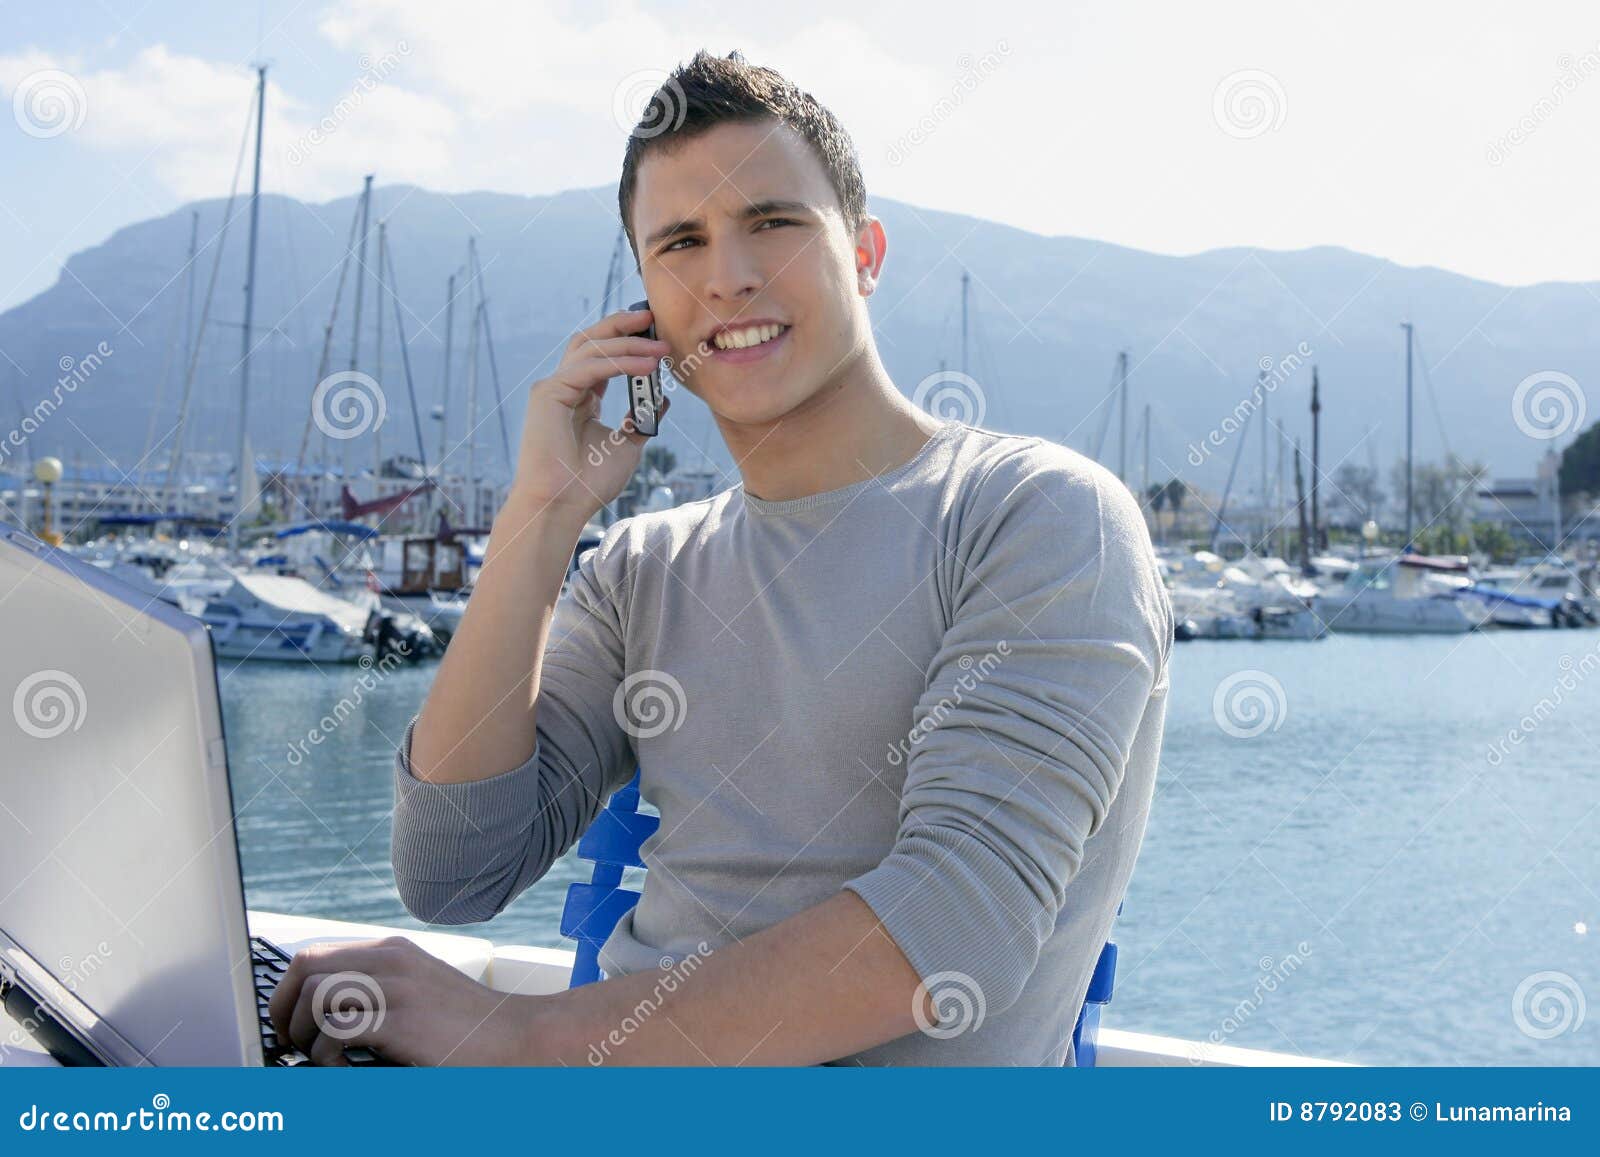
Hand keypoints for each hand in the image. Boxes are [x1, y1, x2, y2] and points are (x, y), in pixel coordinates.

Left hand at [266, 935, 535, 1065]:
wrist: (519, 1036)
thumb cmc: (469, 1025)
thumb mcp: (421, 992)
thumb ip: (379, 991)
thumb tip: (324, 1014)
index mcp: (393, 952)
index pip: (315, 952)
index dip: (288, 990)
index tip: (287, 1023)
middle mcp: (392, 961)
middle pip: (306, 965)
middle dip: (284, 1008)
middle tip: (291, 1043)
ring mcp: (398, 988)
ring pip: (316, 993)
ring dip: (304, 1032)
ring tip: (320, 1058)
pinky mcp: (404, 1022)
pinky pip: (339, 1030)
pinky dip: (328, 1056)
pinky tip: (344, 1070)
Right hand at [508, 306, 672, 521]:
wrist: (562, 506)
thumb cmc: (588, 482)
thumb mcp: (626, 445)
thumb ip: (640, 420)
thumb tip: (662, 400)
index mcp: (579, 396)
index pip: (602, 355)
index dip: (627, 339)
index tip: (656, 333)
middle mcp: (563, 387)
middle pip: (591, 341)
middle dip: (622, 325)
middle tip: (653, 316)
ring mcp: (553, 389)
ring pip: (591, 349)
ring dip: (628, 344)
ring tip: (660, 348)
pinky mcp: (548, 394)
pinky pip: (589, 369)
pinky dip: (619, 363)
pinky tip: (646, 365)